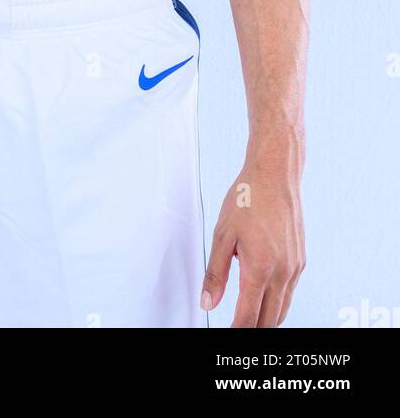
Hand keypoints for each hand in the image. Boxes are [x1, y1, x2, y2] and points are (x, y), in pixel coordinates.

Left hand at [202, 148, 305, 326]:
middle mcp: (282, 273)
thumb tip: (208, 303)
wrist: (276, 174)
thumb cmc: (247, 198)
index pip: (248, 317)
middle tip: (235, 331)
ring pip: (282, 309)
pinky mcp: (301, 261)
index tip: (226, 336)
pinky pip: (289, 293)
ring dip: (266, 320)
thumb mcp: (222, 234)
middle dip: (252, 330)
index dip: (236, 332)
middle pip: (269, 320)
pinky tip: (263, 297)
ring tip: (248, 322)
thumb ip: (215, 273)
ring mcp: (295, 268)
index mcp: (260, 268)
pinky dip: (277, 303)